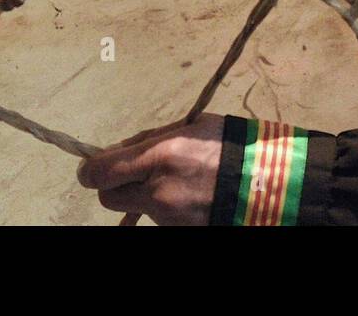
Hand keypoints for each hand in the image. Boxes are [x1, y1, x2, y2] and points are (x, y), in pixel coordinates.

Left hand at [76, 113, 224, 224]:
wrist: (267, 180)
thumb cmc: (230, 144)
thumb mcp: (191, 127)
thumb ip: (151, 138)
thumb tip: (118, 149)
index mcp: (161, 156)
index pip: (99, 172)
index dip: (90, 169)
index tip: (93, 166)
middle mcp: (158, 190)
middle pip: (107, 197)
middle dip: (114, 185)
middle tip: (132, 173)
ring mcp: (168, 215)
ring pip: (134, 208)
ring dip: (142, 195)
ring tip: (175, 181)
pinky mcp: (177, 229)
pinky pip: (157, 218)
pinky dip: (164, 207)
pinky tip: (186, 195)